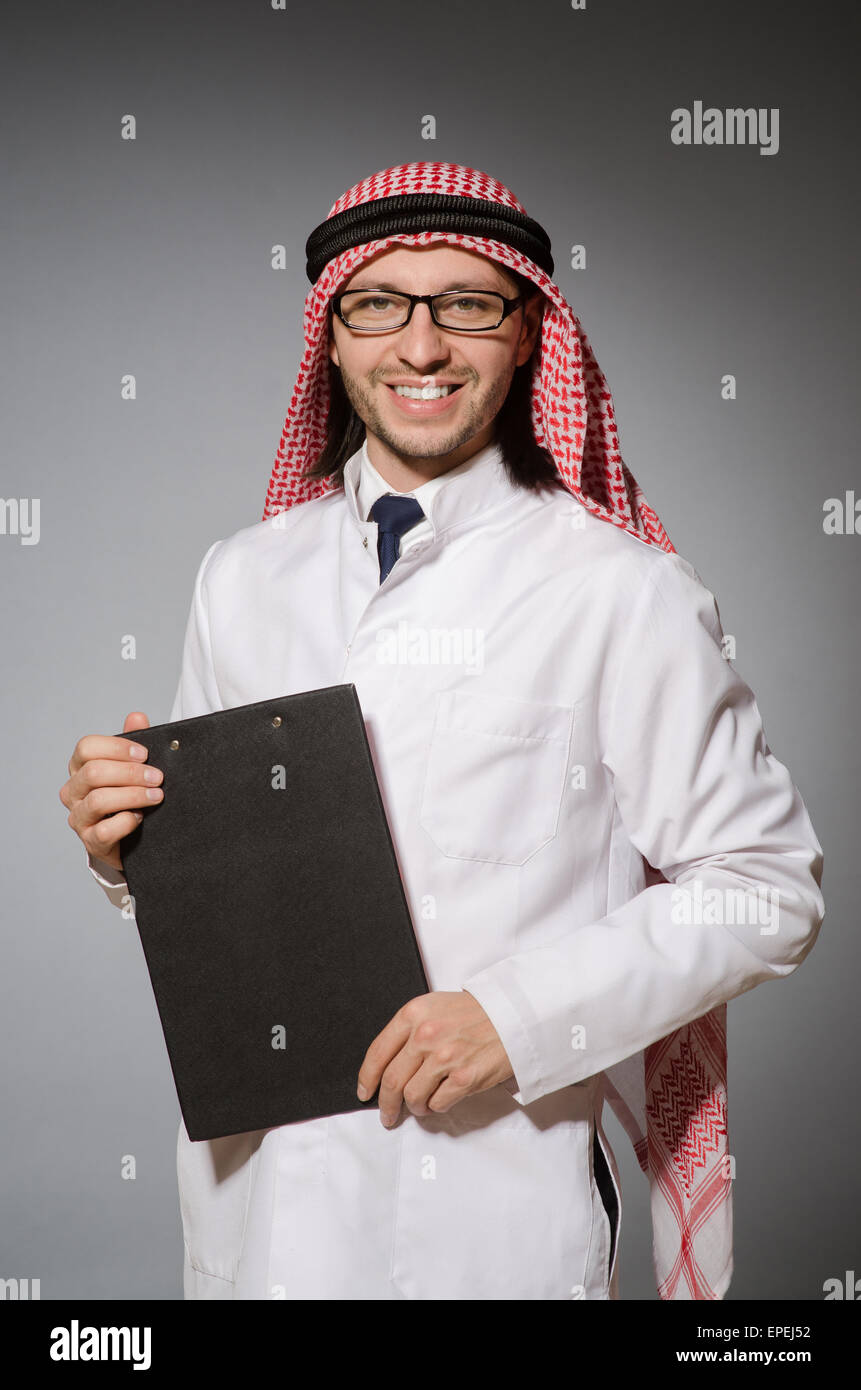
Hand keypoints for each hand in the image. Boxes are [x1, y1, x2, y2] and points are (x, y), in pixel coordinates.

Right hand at [60, 711, 157, 872]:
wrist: (131, 838)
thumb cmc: (129, 797)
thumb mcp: (133, 768)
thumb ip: (134, 742)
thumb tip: (137, 717)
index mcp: (80, 767)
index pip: (86, 747)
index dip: (117, 748)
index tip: (145, 754)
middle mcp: (73, 791)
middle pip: (94, 772)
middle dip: (131, 773)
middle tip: (157, 777)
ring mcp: (79, 817)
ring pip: (98, 800)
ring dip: (133, 796)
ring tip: (156, 796)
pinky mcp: (90, 841)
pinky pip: (105, 830)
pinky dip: (126, 822)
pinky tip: (140, 818)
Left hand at [356, 990, 514, 1127]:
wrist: (512, 1016)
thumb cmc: (473, 1013)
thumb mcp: (433, 1007)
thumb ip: (408, 1030)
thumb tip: (387, 1066)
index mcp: (413, 1015)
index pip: (377, 1053)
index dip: (367, 1078)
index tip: (365, 1091)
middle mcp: (425, 1035)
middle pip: (391, 1081)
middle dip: (385, 1104)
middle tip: (387, 1114)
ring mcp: (445, 1057)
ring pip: (412, 1097)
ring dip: (414, 1107)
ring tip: (420, 1105)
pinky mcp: (464, 1077)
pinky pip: (437, 1104)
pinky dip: (436, 1107)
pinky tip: (440, 1100)